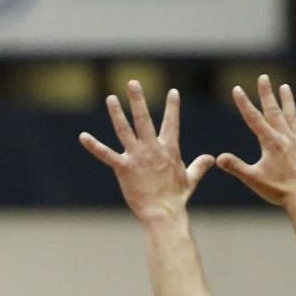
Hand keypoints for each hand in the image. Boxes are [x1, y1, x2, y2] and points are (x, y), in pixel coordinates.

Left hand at [79, 81, 214, 223]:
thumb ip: (199, 166)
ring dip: (117, 113)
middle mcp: (152, 149)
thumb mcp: (190, 179)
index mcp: (169, 149)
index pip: (171, 123)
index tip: (173, 92)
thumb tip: (212, 158)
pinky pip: (106, 154)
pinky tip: (83, 136)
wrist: (164, 213)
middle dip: (138, 100)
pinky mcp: (124, 168)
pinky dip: (94, 145)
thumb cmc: (176, 199)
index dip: (173, 107)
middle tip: (133, 83)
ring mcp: (137, 157)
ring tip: (111, 98)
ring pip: (125, 130)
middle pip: (144, 119)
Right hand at [217, 74, 295, 207]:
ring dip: (287, 101)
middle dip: (267, 94)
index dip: (244, 103)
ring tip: (285, 87)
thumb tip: (218, 158)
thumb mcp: (253, 179)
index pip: (253, 118)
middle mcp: (285, 137)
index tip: (237, 89)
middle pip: (273, 111)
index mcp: (270, 142)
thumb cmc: (277, 190)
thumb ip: (235, 166)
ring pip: (292, 116)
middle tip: (263, 77)